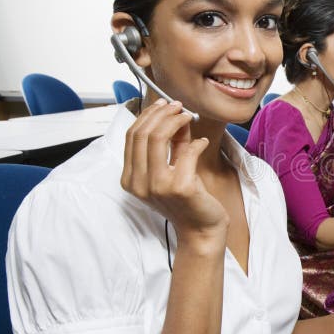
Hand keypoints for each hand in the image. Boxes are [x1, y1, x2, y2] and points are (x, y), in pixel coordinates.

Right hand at [121, 99, 228, 242]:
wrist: (200, 229)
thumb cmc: (186, 200)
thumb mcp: (171, 169)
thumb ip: (171, 144)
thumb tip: (174, 115)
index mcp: (130, 179)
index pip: (131, 136)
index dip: (147, 115)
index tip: (163, 105)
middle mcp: (138, 184)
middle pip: (143, 134)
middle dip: (162, 114)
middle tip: (178, 107)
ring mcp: (157, 186)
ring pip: (158, 138)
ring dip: (176, 121)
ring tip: (189, 117)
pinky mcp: (179, 187)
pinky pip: (187, 152)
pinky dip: (197, 142)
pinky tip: (203, 143)